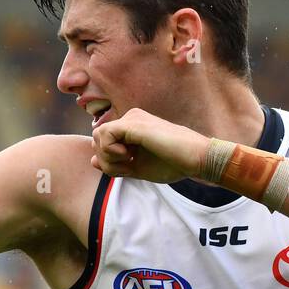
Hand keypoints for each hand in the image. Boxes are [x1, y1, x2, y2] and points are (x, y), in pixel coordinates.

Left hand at [91, 108, 209, 183]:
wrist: (196, 159)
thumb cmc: (172, 164)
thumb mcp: (137, 168)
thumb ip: (115, 165)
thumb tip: (92, 160)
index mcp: (132, 128)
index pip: (102, 142)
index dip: (107, 161)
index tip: (125, 170)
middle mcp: (130, 119)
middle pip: (96, 139)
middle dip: (105, 159)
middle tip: (125, 167)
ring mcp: (132, 119)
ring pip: (97, 136)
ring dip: (107, 156)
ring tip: (128, 161)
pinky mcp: (133, 123)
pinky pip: (104, 134)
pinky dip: (110, 150)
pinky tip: (128, 155)